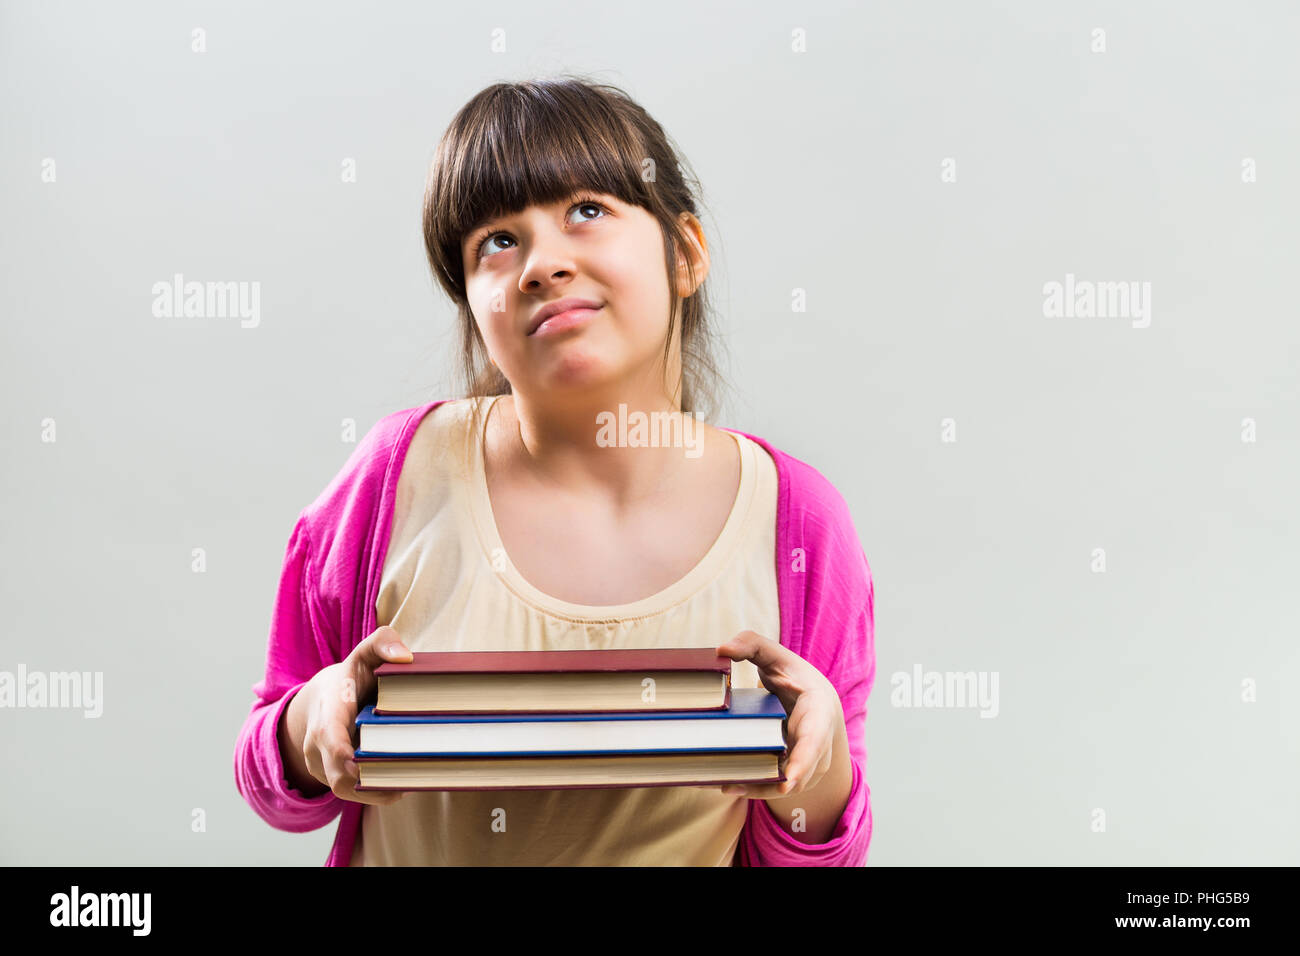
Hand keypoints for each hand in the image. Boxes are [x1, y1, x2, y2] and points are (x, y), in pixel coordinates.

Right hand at [296, 625, 413, 805]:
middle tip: (406, 778)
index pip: (329, 739)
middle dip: (370, 782)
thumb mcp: (363, 654)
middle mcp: (317, 744)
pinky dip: (374, 792)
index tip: (363, 764)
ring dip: (376, 790)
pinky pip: (351, 792)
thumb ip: (382, 643)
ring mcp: (321, 765)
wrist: (322, 700)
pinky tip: (401, 784)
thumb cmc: (350, 678)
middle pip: (338, 776)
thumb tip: (405, 656)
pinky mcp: (332, 778)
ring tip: (410, 781)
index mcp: (327, 713)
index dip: (343, 755)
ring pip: (346, 789)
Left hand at [712, 630, 844, 799]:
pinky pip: (777, 786)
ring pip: (785, 785)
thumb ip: (751, 644)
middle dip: (769, 783)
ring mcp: (811, 764)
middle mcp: (821, 744)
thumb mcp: (777, 657)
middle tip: (732, 784)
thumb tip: (721, 649)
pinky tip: (727, 784)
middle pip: (799, 772)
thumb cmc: (796, 678)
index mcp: (819, 712)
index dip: (803, 761)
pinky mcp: (797, 775)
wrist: (817, 702)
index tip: (788, 780)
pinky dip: (754, 787)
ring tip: (723, 782)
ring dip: (756, 787)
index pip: (815, 740)